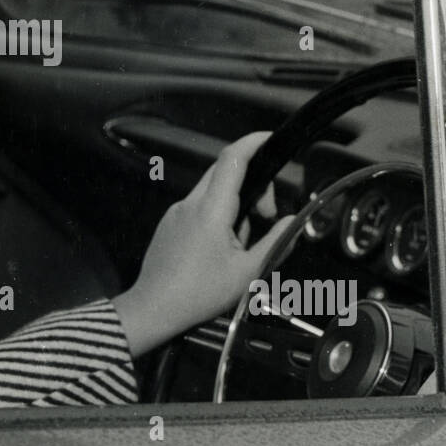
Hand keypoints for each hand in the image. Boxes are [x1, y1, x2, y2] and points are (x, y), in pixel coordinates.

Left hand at [112, 131, 294, 357]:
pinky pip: (198, 208)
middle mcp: (190, 204)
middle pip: (225, 173)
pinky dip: (217, 217)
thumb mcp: (247, 273)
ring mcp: (176, 212)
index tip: (268, 138)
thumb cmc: (197, 294)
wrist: (154, 307)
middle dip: (253, 187)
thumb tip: (291, 223)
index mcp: (211, 210)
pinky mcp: (170, 223)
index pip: (232, 159)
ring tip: (239, 243)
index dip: (253, 142)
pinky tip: (219, 248)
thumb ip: (275, 244)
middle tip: (265, 216)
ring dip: (234, 206)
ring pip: (212, 192)